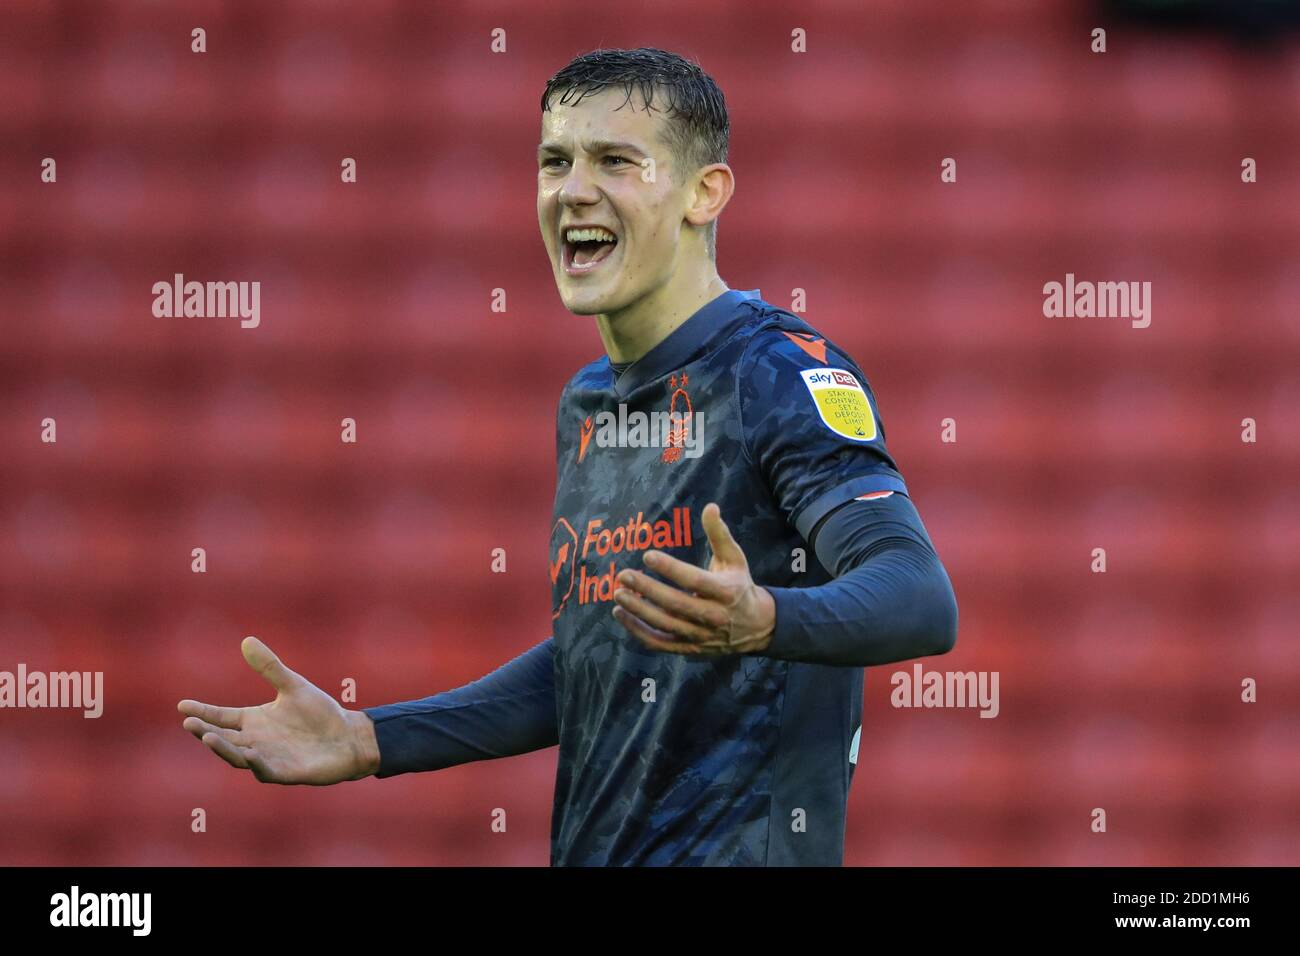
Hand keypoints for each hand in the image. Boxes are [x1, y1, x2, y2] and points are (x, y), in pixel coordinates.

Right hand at [177, 636, 379, 784]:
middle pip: (223, 737)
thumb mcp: (293, 686)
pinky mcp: (285, 773)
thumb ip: (270, 667)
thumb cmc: (320, 714)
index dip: (203, 711)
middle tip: (189, 723)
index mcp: (255, 721)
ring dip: (223, 748)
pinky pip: (266, 771)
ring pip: (238, 756)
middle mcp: (256, 741)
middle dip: (205, 731)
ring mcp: (269, 758)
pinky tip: (251, 753)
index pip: (222, 716)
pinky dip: (257, 764)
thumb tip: (246, 640)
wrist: (349, 737)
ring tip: (208, 736)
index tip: (182, 705)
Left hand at [612, 502, 775, 655]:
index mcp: (725, 592)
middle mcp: (713, 616)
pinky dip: (637, 631)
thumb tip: (709, 506)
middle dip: (647, 589)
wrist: (756, 626)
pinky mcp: (689, 648)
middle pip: (676, 604)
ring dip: (638, 610)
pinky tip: (621, 614)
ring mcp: (700, 635)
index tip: (647, 555)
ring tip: (618, 593)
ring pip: (664, 625)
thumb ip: (719, 534)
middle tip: (623, 574)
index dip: (670, 569)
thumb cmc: (739, 585)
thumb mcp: (735, 558)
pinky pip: (659, 642)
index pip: (694, 581)